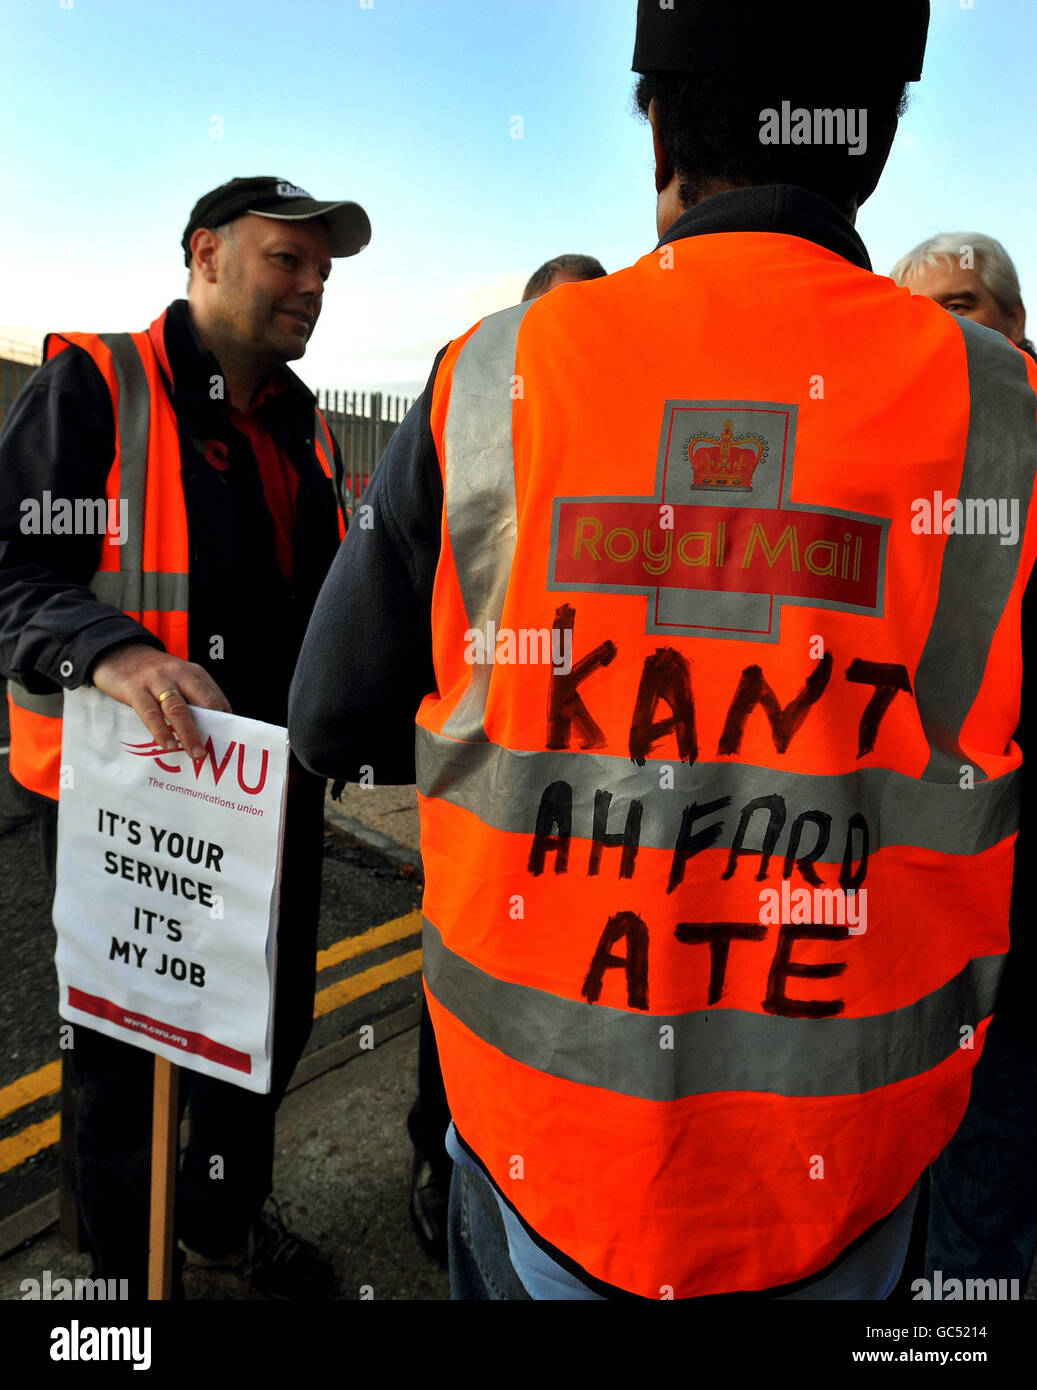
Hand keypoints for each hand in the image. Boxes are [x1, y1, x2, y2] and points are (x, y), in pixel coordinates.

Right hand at [89, 643, 231, 760]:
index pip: (216, 698)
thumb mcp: (177, 678)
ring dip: (190, 734)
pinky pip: (151, 712)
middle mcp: (179, 674)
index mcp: (194, 673)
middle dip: (212, 729)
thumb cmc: (152, 673)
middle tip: (215, 752)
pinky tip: (168, 744)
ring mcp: (157, 680)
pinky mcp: (135, 688)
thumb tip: (206, 730)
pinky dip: (161, 730)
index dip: (224, 721)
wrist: (117, 652)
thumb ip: (191, 698)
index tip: (227, 742)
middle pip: (203, 702)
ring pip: (179, 709)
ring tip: (196, 753)